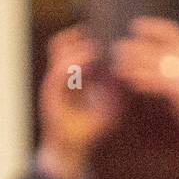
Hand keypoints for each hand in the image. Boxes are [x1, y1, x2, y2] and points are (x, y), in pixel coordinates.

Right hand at [36, 26, 121, 178]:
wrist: (70, 148)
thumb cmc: (89, 128)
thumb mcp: (109, 106)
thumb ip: (116, 90)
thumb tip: (129, 73)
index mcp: (74, 75)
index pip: (75, 45)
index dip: (88, 35)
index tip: (108, 30)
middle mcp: (61, 74)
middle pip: (64, 42)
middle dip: (80, 34)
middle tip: (98, 29)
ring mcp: (54, 81)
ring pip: (59, 51)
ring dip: (77, 47)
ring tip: (94, 46)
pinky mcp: (50, 91)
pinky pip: (58, 72)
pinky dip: (72, 64)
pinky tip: (87, 62)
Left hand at [111, 17, 178, 148]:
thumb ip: (178, 63)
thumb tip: (152, 54)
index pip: (175, 31)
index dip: (154, 27)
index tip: (135, 27)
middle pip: (159, 46)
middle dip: (136, 47)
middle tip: (118, 49)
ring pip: (153, 62)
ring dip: (133, 63)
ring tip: (118, 65)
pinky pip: (154, 80)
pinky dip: (141, 79)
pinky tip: (130, 80)